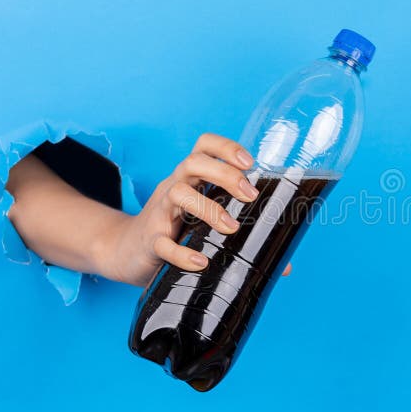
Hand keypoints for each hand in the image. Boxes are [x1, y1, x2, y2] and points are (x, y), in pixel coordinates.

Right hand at [101, 133, 291, 285]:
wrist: (125, 252)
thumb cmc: (174, 232)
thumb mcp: (204, 226)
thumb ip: (242, 238)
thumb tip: (285, 264)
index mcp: (190, 180)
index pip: (204, 147)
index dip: (226, 147)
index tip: (251, 162)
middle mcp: (174, 188)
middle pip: (193, 163)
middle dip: (225, 174)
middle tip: (250, 194)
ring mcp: (160, 213)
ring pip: (178, 193)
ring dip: (208, 208)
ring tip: (231, 227)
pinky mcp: (150, 241)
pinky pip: (162, 243)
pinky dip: (182, 252)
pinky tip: (201, 261)